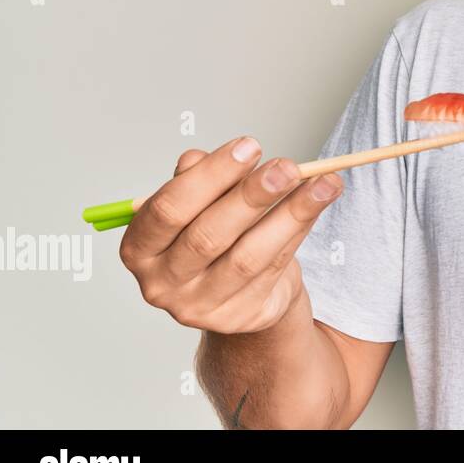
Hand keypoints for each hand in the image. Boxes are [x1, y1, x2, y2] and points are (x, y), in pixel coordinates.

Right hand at [119, 137, 342, 333]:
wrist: (237, 287)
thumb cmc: (214, 233)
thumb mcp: (201, 203)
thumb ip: (200, 180)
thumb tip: (201, 157)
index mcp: (140, 248)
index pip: (168, 210)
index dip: (210, 176)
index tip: (249, 146)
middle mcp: (163, 283)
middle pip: (208, 237)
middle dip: (251, 197)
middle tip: (286, 166)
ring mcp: (200, 307)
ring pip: (249, 256)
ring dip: (290, 214)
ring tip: (323, 183)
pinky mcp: (241, 316)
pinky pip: (275, 268)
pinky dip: (300, 231)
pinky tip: (318, 204)